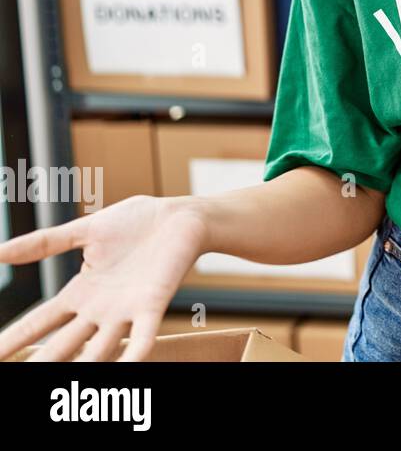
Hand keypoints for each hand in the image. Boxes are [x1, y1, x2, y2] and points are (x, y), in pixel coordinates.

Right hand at [0, 195, 207, 361]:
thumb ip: (45, 243)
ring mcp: (127, 310)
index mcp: (81, 292)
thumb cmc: (138, 222)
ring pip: (99, 349)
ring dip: (83, 368)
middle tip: (19, 379)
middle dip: (43, 362)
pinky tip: (125, 370)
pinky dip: (134, 354)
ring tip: (63, 386)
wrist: (183, 216)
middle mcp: (100, 309)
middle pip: (63, 343)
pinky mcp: (155, 304)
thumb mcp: (85, 230)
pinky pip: (143, 336)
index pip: (39, 322)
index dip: (15, 338)